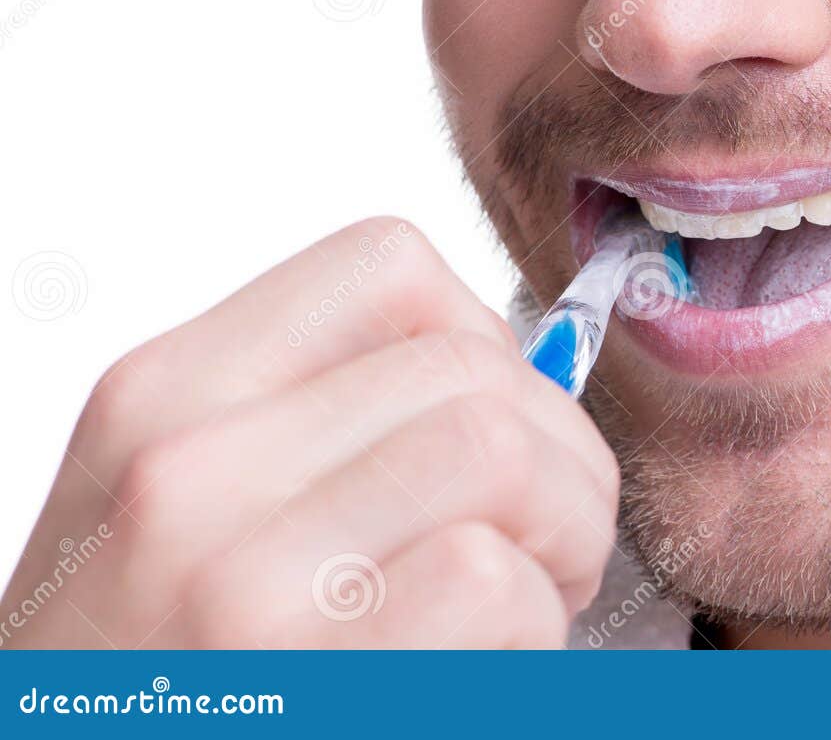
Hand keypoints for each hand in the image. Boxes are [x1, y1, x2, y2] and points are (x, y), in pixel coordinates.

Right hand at [0, 218, 617, 647]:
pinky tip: (498, 661)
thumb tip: (507, 379)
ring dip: (569, 526)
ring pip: (501, 449)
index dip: (487, 337)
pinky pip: (493, 581)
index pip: (387, 264)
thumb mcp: (173, 510)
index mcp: (164, 393)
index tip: (496, 422)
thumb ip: (312, 425)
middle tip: (552, 535)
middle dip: (562, 449)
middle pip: (472, 366)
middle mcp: (186, 466)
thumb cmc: (147, 674)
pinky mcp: (307, 682)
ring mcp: (238, 577)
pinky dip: (535, 622)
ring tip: (540, 590)